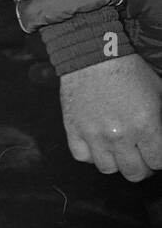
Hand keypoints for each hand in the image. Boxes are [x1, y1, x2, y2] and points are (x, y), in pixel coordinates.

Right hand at [60, 54, 161, 181]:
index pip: (158, 162)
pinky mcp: (73, 130)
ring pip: (108, 169)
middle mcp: (119, 135)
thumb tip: (160, 137)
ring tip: (119, 150)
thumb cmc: (130, 70)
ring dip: (117, 162)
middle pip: (134, 172)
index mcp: (145, 125)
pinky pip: (83, 157)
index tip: (157, 153)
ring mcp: (93, 135)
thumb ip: (161, 120)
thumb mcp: (159, 92)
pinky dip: (92, 154)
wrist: (94, 55)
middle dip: (143, 166)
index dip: (160, 159)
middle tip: (142, 156)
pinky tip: (98, 143)